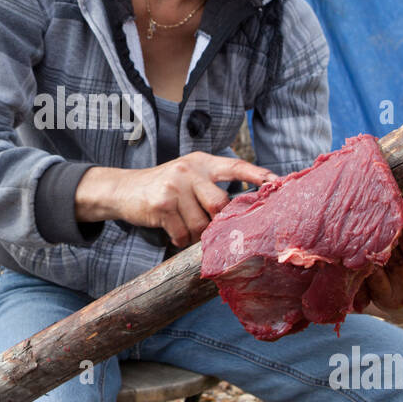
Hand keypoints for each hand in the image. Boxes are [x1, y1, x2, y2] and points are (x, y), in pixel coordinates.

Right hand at [76, 152, 277, 247]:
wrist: (124, 189)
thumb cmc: (164, 187)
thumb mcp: (188, 176)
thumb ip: (211, 186)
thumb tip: (241, 211)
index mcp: (202, 162)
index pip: (235, 166)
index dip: (258, 175)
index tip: (278, 183)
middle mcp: (189, 170)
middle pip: (220, 204)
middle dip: (219, 223)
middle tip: (214, 230)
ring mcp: (174, 186)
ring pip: (201, 224)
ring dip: (196, 235)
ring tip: (187, 230)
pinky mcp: (161, 205)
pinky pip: (182, 233)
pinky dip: (180, 239)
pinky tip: (172, 231)